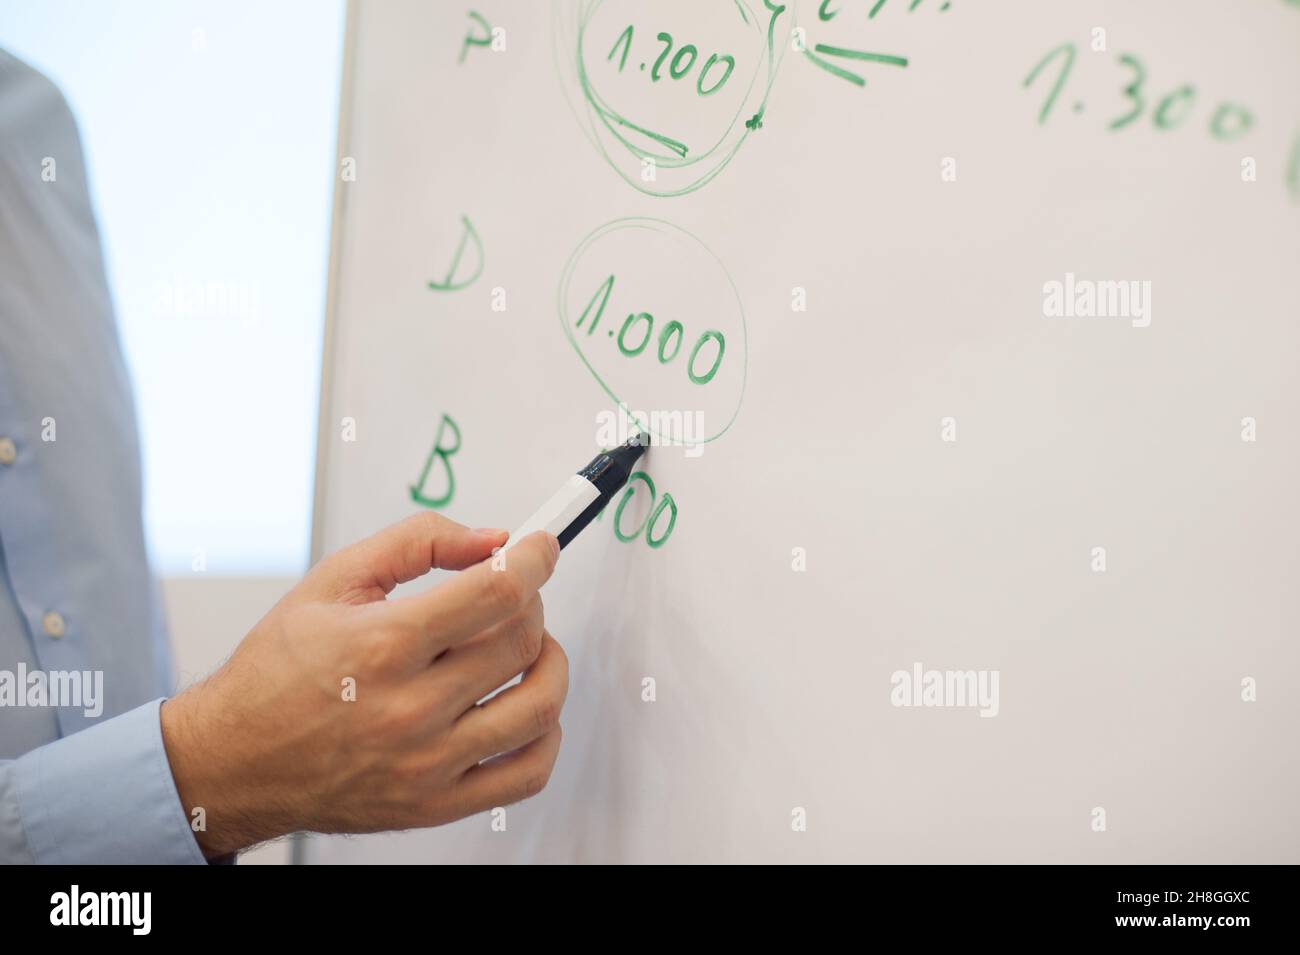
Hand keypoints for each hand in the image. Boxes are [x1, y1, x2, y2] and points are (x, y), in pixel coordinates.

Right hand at [160, 514, 566, 857]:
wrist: (231, 762)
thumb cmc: (276, 671)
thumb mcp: (332, 581)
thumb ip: (416, 543)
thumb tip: (490, 540)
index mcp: (382, 645)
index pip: (496, 592)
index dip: (534, 559)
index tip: (540, 548)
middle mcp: (409, 709)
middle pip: (522, 642)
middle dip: (533, 602)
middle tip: (515, 594)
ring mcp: (426, 764)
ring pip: (538, 707)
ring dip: (550, 663)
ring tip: (529, 647)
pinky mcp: (435, 805)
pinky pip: (527, 775)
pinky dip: (546, 734)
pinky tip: (525, 707)